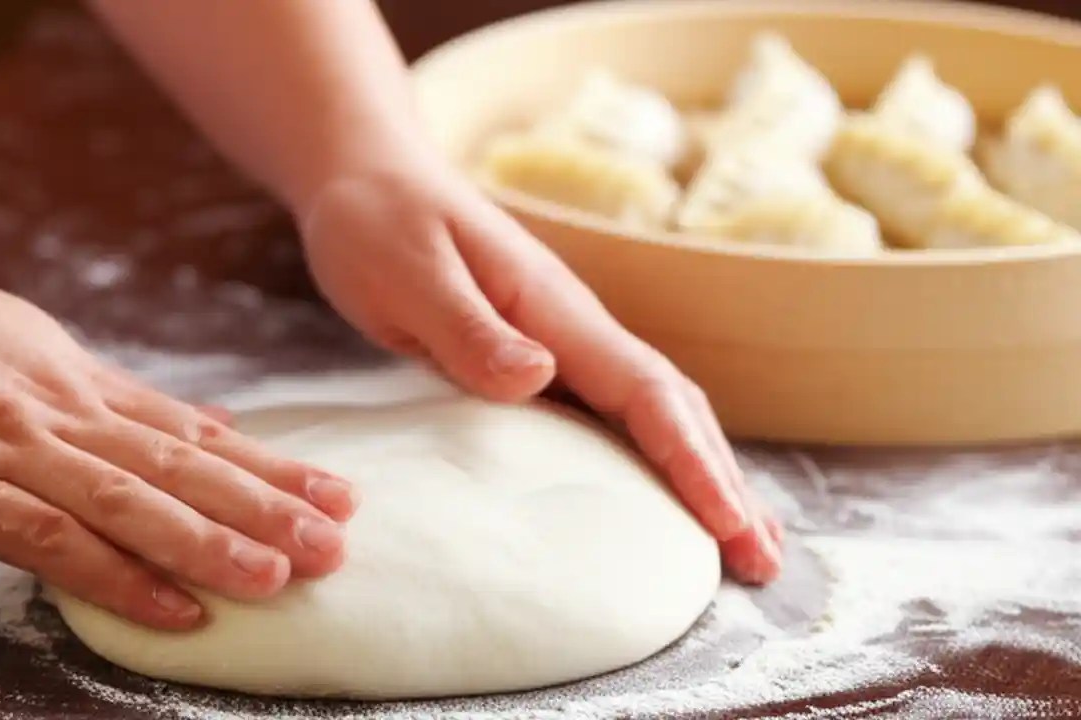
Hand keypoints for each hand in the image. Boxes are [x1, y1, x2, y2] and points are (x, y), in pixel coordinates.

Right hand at [0, 178, 359, 629]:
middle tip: (337, 539)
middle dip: (267, 504)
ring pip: (133, 501)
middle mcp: (64, 413)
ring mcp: (13, 450)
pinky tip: (176, 607)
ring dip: (213, 539)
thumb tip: (188, 421)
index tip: (335, 492)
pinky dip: (118, 576)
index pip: (195, 433)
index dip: (271, 465)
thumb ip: (105, 397)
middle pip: (183, 466)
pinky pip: (52, 539)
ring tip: (283, 572)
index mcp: (82, 383)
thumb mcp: (28, 349)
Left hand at [297, 152, 782, 583]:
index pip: (645, 390)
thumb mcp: (410, 273)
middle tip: (761, 562)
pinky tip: (656, 501)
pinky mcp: (536, 358)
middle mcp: (572, 328)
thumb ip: (470, 328)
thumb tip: (540, 378)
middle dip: (721, 481)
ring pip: (650, 416)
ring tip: (741, 546)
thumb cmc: (381, 222)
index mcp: (553, 308)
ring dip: (699, 475)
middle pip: (671, 408)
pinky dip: (647, 463)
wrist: (369, 176)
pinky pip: (606, 419)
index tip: (728, 521)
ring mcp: (560, 343)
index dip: (691, 458)